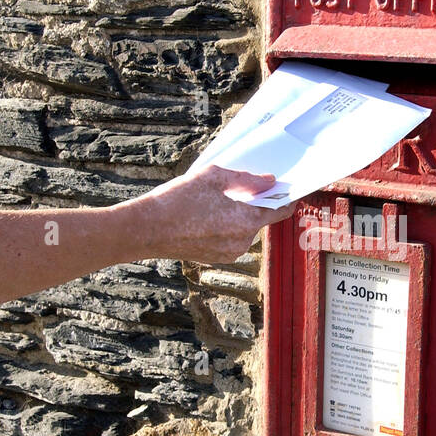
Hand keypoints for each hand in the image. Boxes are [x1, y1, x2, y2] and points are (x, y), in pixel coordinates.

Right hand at [126, 165, 296, 262]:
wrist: (145, 230)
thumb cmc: (177, 201)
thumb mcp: (213, 177)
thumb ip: (246, 179)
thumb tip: (268, 181)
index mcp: (245, 221)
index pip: (280, 211)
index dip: (287, 198)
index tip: (289, 189)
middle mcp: (241, 242)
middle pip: (259, 219)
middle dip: (253, 204)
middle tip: (236, 188)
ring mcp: (228, 253)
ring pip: (242, 229)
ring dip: (235, 216)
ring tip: (211, 201)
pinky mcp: (215, 258)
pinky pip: (228, 239)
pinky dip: (222, 227)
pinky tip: (203, 216)